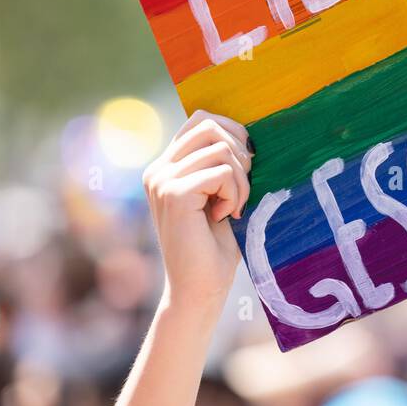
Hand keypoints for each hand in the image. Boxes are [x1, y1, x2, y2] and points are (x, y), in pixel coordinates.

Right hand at [142, 109, 253, 307]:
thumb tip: (248, 132)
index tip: (246, 165)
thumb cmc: (217, 243)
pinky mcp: (173, 194)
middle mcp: (158, 169)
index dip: (232, 131)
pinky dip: (236, 193)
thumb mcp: (220, 193)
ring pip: (220, 149)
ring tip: (234, 206)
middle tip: (242, 189)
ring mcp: (162, 180)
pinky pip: (222, 173)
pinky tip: (227, 215)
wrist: (201, 287)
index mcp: (166, 165)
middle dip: (239, 153)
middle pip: (210, 126)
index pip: (201, 119)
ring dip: (241, 179)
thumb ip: (222, 161)